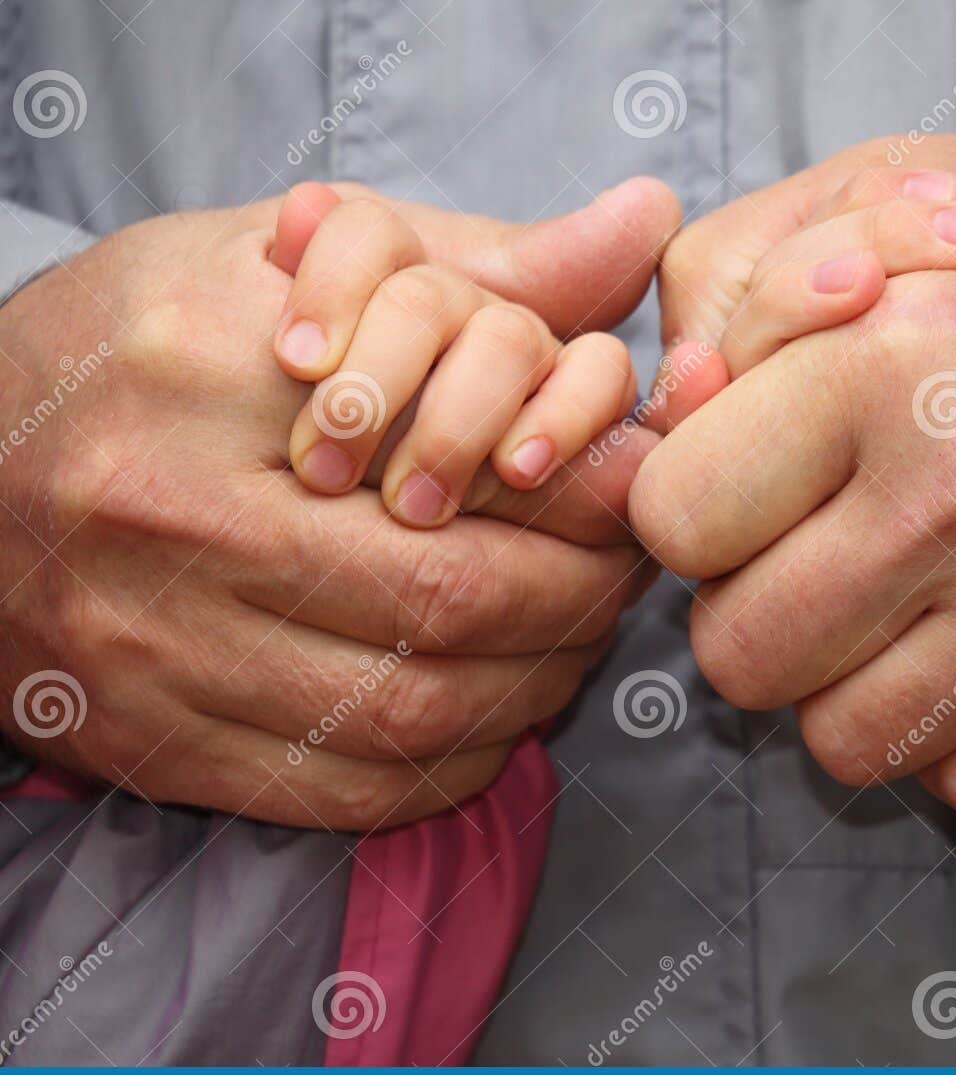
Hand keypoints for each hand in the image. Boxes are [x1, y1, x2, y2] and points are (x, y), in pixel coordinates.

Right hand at [0, 185, 672, 827]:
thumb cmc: (135, 350)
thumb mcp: (281, 263)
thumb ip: (471, 259)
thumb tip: (642, 222)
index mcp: (204, 375)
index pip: (462, 462)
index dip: (585, 496)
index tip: (634, 486)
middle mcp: (171, 525)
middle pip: (450, 602)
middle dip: (580, 599)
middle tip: (625, 570)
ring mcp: (155, 654)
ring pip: (414, 714)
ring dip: (536, 687)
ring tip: (576, 636)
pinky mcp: (157, 746)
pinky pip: (350, 792)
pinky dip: (455, 762)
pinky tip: (496, 712)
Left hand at [631, 127, 955, 822]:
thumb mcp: (891, 191)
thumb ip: (741, 286)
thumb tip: (671, 413)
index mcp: (884, 364)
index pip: (678, 521)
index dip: (692, 520)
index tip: (740, 506)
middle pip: (745, 659)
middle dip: (759, 618)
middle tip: (816, 568)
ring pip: (850, 746)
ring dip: (854, 693)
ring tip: (906, 617)